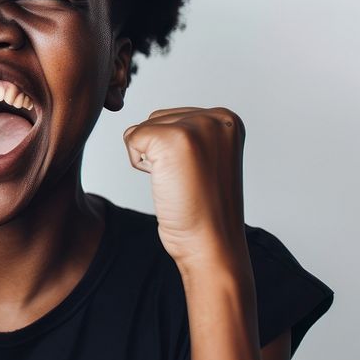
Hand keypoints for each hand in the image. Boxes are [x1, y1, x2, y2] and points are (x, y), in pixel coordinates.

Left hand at [122, 107, 247, 268]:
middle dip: (158, 152)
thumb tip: (150, 122)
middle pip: (156, 119)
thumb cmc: (203, 207)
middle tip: (186, 180)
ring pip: (143, 127)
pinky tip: (165, 182)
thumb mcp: (206, 157)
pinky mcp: (174, 139)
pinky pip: (132, 137)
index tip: (196, 174)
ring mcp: (197, 126)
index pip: (174, 117)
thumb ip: (191, 132)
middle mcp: (216, 117)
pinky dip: (137, 163)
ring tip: (178, 180)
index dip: (172, 151)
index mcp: (228, 120)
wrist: (210, 242)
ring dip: (149, 157)